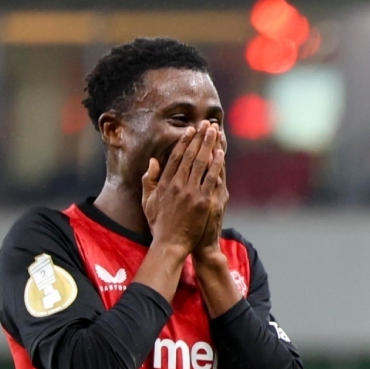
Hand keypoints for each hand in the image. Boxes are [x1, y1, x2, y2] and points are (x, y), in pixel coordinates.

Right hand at [141, 122, 222, 254]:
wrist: (171, 244)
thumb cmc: (159, 224)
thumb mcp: (148, 201)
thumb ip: (149, 180)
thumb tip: (153, 161)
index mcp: (165, 183)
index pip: (176, 157)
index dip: (184, 141)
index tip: (190, 130)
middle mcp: (178, 184)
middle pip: (190, 155)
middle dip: (199, 137)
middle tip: (206, 124)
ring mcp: (191, 192)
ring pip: (202, 163)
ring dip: (209, 145)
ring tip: (216, 132)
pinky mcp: (203, 201)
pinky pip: (211, 178)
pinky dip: (216, 165)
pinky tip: (221, 153)